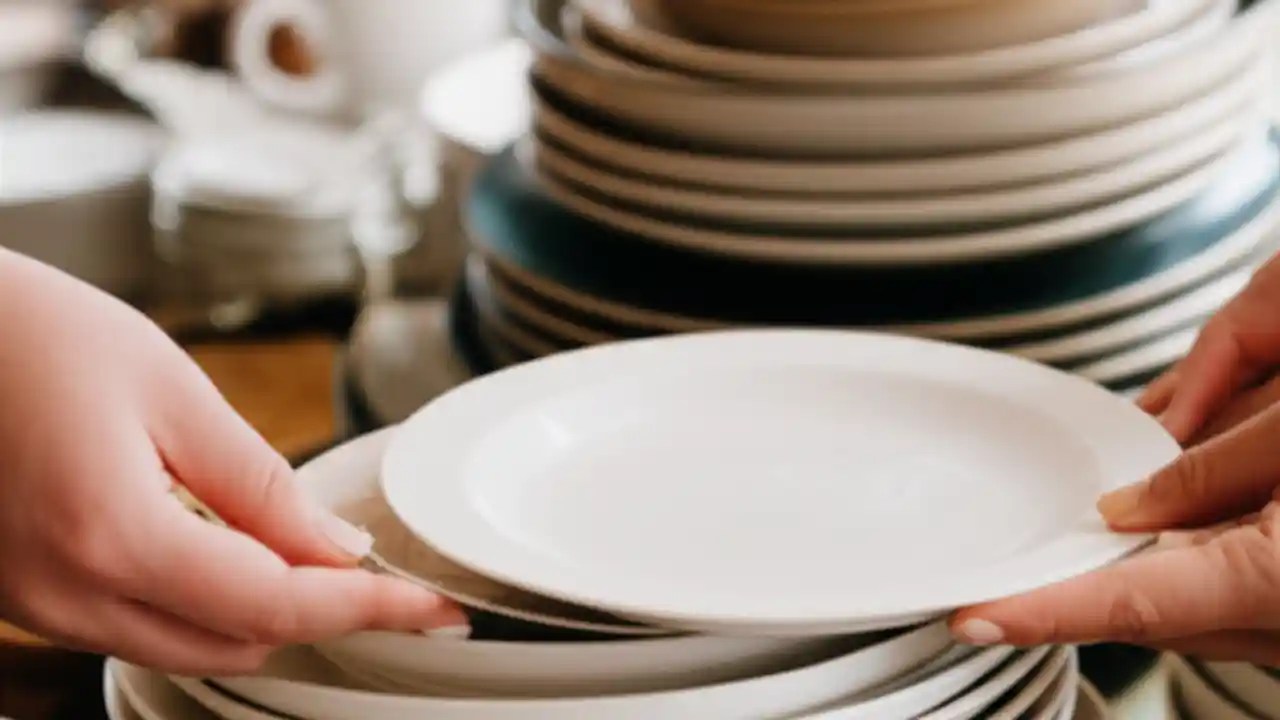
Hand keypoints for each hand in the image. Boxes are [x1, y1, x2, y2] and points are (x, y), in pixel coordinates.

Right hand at [0, 251, 465, 674]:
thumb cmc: (32, 336)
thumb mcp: (170, 391)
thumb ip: (261, 482)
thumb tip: (338, 547)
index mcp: (114, 538)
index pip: (279, 605)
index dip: (371, 610)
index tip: (437, 607)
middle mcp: (70, 594)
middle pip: (241, 642)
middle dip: (324, 611)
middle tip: (386, 572)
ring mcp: (42, 606)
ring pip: (194, 646)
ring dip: (268, 612)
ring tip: (320, 557)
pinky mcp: (30, 596)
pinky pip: (142, 628)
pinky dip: (208, 604)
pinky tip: (237, 553)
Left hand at [951, 257, 1279, 665]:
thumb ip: (1213, 472)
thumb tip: (1126, 509)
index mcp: (1272, 582)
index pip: (1125, 605)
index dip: (1039, 612)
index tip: (972, 616)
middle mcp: (1277, 620)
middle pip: (1142, 608)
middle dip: (1069, 589)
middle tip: (1001, 571)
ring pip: (1179, 601)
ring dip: (1127, 571)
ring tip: (1077, 537)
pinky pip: (1217, 593)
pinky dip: (1180, 564)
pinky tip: (1158, 524)